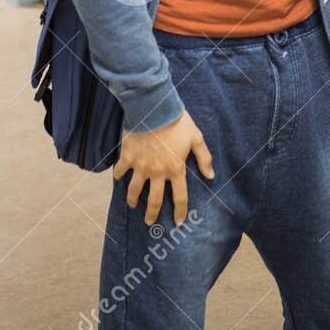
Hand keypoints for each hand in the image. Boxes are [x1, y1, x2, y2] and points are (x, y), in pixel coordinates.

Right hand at [113, 110, 213, 225]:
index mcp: (175, 169)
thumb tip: (211, 176)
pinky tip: (118, 179)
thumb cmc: (177, 121)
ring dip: (133, 199)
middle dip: (152, 214)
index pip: (180, 197)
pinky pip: (120, 171)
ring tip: (132, 205)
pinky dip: (118, 176)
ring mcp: (140, 166)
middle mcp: (157, 172)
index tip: (178, 222)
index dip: (180, 212)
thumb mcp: (196, 138)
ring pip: (134, 190)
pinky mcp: (127, 157)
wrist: (153, 108)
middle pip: (154, 200)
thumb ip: (204, 158)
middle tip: (149, 222)